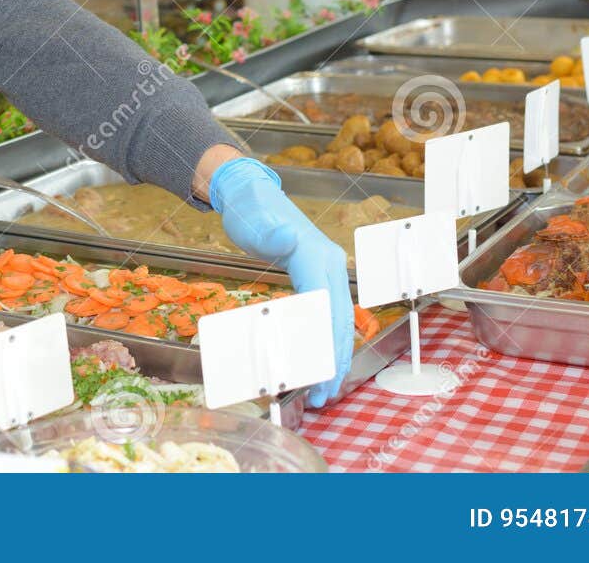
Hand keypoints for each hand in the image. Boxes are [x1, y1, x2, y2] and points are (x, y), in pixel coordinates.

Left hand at [206, 157, 353, 406]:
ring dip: (333, 357)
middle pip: (338, 319)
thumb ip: (271, 231)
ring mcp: (326, 271)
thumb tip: (287, 235)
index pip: (326, 305)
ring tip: (323, 390)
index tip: (321, 371)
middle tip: (321, 395)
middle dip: (333, 359)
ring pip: (337, 321)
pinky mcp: (318, 277)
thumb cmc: (250, 209)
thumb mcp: (255, 219)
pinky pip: (327, 315)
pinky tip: (320, 363)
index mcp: (315, 255)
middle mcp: (329, 264)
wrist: (249, 193)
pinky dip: (325, 342)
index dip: (325, 341)